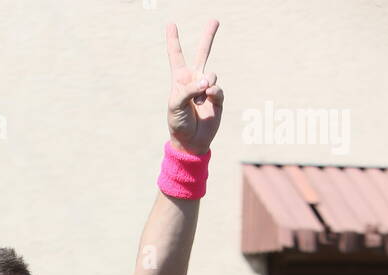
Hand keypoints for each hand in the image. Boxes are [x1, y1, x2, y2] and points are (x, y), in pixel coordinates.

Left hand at [166, 18, 222, 154]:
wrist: (191, 142)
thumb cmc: (178, 123)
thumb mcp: (175, 105)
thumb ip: (187, 90)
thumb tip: (206, 81)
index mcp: (180, 79)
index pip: (176, 55)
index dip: (173, 40)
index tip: (170, 24)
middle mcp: (194, 80)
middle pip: (203, 53)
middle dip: (209, 36)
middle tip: (215, 20)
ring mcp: (206, 88)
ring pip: (211, 73)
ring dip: (205, 84)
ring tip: (200, 97)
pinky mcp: (217, 98)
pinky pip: (217, 88)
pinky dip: (212, 93)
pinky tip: (207, 100)